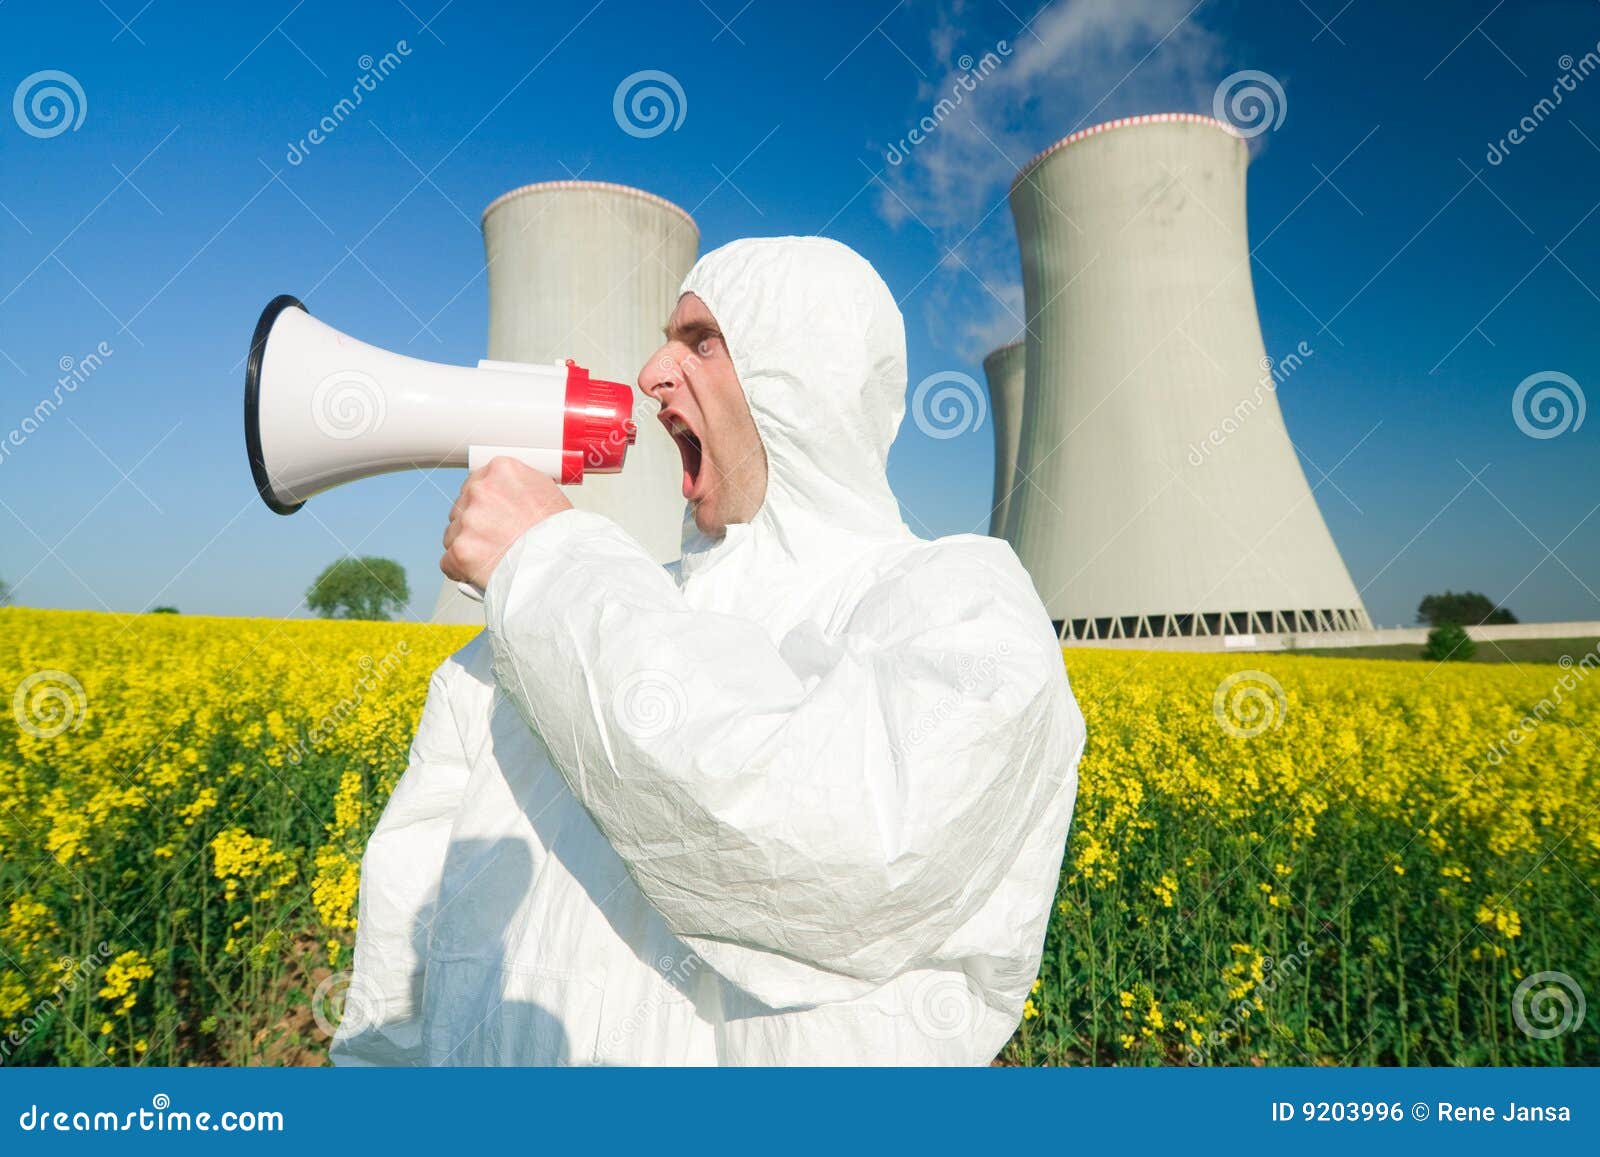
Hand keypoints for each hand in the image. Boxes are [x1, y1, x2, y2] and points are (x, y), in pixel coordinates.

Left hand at [441, 457, 573, 589]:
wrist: (563, 566)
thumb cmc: (562, 536)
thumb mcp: (547, 493)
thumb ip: (519, 487)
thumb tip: (507, 492)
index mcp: (502, 470)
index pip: (478, 482)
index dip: (486, 504)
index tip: (494, 516)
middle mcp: (480, 490)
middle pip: (462, 507)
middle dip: (475, 525)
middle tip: (497, 541)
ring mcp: (467, 520)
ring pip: (454, 534)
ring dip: (469, 547)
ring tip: (495, 558)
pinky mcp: (459, 550)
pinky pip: (448, 561)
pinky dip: (462, 570)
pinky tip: (482, 572)